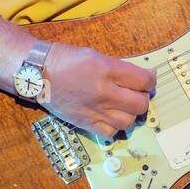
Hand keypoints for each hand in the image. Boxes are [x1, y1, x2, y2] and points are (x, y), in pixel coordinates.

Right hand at [41, 43, 155, 138]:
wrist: (38, 73)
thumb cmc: (65, 60)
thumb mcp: (97, 55)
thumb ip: (119, 68)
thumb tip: (140, 77)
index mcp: (107, 70)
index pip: (143, 81)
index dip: (151, 79)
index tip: (149, 78)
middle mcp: (103, 92)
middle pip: (140, 104)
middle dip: (143, 98)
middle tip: (137, 92)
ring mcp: (94, 110)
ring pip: (128, 121)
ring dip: (130, 113)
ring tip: (124, 105)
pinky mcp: (85, 123)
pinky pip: (110, 133)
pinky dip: (115, 126)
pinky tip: (110, 116)